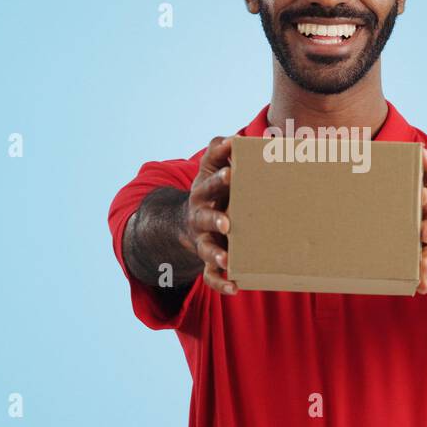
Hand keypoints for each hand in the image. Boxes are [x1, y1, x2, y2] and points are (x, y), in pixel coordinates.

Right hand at [183, 136, 237, 294]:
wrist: (190, 218)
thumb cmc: (212, 187)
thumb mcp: (210, 165)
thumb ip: (219, 148)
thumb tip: (236, 138)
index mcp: (203, 192)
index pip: (209, 183)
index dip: (219, 179)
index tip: (231, 173)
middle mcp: (200, 217)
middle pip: (205, 218)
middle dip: (215, 220)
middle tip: (227, 223)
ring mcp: (203, 240)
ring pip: (207, 250)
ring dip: (216, 255)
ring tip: (227, 261)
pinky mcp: (208, 260)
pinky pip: (211, 276)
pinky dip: (221, 283)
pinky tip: (235, 287)